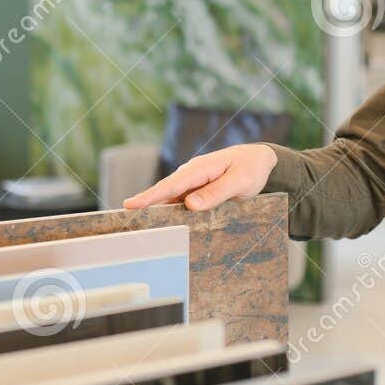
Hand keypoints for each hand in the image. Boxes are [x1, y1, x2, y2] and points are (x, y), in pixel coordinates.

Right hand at [121, 144, 278, 211]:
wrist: (259, 159)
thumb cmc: (251, 169)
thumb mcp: (240, 181)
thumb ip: (217, 192)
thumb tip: (190, 204)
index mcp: (200, 169)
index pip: (172, 185)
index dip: (151, 196)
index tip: (132, 205)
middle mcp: (192, 174)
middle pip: (165, 191)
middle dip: (145, 203)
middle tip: (125, 217)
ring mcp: (193, 181)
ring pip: (170, 197)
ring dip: (155, 209)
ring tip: (137, 225)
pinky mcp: (196, 189)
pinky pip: (179, 200)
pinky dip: (168, 210)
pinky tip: (161, 223)